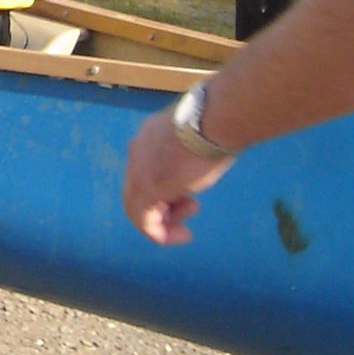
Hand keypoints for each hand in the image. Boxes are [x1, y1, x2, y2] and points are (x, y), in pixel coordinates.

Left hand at [121, 109, 233, 244]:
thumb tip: (194, 165)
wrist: (216, 118)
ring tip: (191, 214)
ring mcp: (138, 171)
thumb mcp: (197, 140)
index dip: (164, 188)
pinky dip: (159, 233)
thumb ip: (187, 155)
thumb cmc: (217, 124)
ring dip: (164, 220)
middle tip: (190, 210)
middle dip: (163, 206)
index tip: (189, 195)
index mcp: (147, 137)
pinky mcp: (147, 188)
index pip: (146, 170)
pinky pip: (143, 220)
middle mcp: (136, 153)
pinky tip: (182, 236)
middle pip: (139, 189)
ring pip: (137, 207)